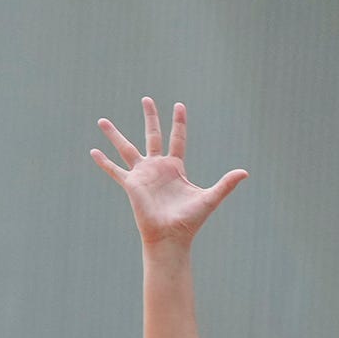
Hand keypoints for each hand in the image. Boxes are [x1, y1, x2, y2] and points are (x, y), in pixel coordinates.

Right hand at [92, 99, 245, 248]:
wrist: (171, 238)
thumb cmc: (189, 222)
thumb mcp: (210, 198)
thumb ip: (226, 184)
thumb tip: (245, 172)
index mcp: (176, 168)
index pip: (177, 139)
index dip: (179, 123)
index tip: (179, 105)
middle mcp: (158, 168)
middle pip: (153, 135)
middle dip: (150, 117)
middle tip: (146, 99)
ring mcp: (143, 175)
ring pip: (126, 148)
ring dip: (114, 135)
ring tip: (102, 120)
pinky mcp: (131, 185)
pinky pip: (114, 171)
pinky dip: (104, 162)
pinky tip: (92, 151)